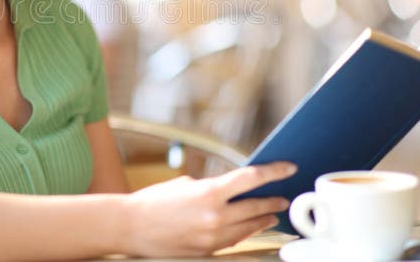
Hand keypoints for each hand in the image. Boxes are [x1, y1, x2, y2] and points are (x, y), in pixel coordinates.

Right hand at [122, 162, 296, 256]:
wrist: (130, 227)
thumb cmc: (153, 201)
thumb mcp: (184, 184)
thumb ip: (210, 186)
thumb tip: (230, 188)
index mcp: (209, 192)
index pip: (251, 178)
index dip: (274, 172)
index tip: (289, 168)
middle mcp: (215, 215)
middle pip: (256, 207)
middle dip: (273, 202)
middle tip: (284, 198)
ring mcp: (212, 236)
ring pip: (249, 227)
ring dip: (263, 219)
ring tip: (272, 214)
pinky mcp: (207, 251)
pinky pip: (233, 240)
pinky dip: (245, 232)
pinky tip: (250, 227)